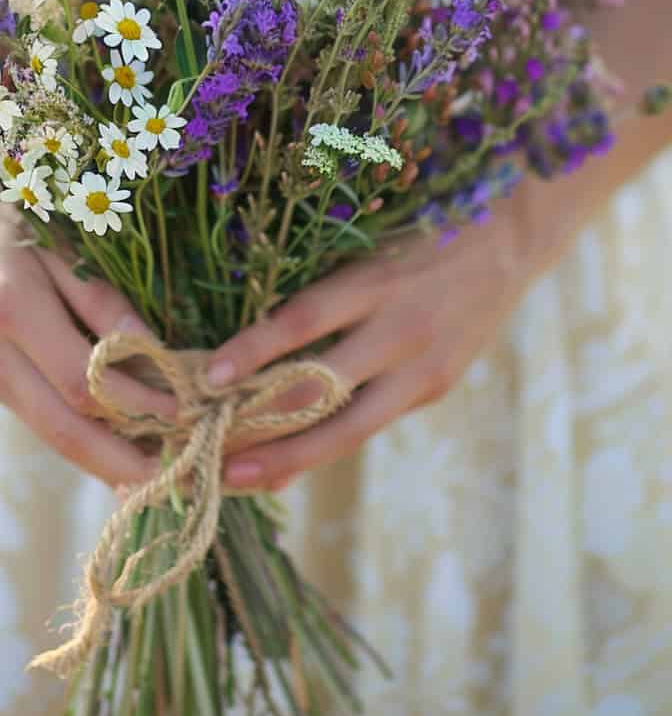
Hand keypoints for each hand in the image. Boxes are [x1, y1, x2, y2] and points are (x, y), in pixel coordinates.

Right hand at [0, 228, 171, 488]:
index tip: (186, 411)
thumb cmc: (28, 223)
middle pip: (64, 429)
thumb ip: (106, 301)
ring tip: (166, 475)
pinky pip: (50, 424)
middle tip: (181, 478)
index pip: (80, 381)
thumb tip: (153, 354)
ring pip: (55, 437)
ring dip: (110, 462)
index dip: (135, 403)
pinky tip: (133, 453)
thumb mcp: (72, 245)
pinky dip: (92, 445)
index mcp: (12, 309)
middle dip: (123, 462)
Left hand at [212, 187, 544, 491]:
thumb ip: (318, 296)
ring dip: (289, 458)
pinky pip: (369, 425)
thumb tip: (252, 348)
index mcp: (376, 283)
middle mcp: (401, 331)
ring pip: (348, 429)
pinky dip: (324, 447)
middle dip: (261, 427)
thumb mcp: (368, 250)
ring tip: (236, 478)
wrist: (508, 245)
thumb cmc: (415, 236)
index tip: (210, 375)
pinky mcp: (435, 390)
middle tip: (206, 452)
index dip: (256, 348)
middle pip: (323, 392)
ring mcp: (423, 369)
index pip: (305, 320)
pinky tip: (284, 466)